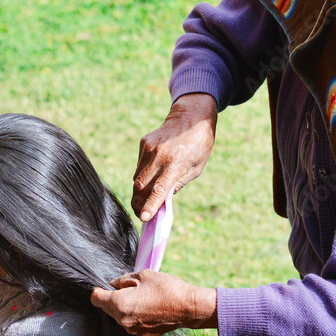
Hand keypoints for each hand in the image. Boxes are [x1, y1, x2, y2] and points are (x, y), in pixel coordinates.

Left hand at [90, 270, 217, 335]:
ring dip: (125, 308)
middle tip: (132, 289)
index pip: (96, 299)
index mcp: (120, 304)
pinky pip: (132, 325)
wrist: (189, 308)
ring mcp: (133, 330)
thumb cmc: (167, 288)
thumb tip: (113, 284)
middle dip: (114, 298)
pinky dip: (136, 317)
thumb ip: (123, 279)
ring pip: (120, 317)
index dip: (98, 290)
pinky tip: (150, 309)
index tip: (104, 286)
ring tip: (144, 298)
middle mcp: (123, 320)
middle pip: (107, 308)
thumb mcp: (144, 275)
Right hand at [132, 93, 217, 220]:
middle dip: (138, 203)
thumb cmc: (198, 146)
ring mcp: (149, 148)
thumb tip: (162, 201)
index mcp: (176, 164)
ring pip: (137, 177)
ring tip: (145, 199)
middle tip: (141, 214)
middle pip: (141, 186)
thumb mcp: (195, 169)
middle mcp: (159, 156)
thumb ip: (177, 185)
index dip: (150, 205)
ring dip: (139, 191)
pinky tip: (153, 173)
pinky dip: (143, 175)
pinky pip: (140, 165)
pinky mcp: (144, 143)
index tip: (143, 218)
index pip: (159, 190)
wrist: (191, 117)